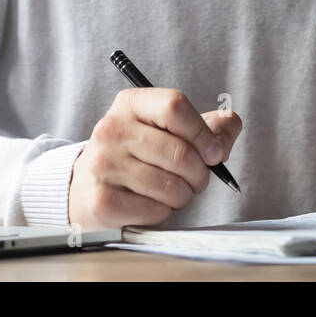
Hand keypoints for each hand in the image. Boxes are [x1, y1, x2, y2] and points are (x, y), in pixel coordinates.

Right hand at [67, 88, 242, 229]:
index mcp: (130, 104)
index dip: (203, 133)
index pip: (175, 106)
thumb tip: (231, 125)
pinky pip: (155, 210)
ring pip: (171, 186)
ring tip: (172, 192)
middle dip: (199, 174)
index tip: (214, 152)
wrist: (85, 187)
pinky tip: (149, 204)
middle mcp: (112, 129)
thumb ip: (206, 126)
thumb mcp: (166, 130)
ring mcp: (103, 165)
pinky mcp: (102, 200)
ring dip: (183, 195)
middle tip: (196, 179)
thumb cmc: (135, 156)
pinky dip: (162, 212)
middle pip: (180, 152)